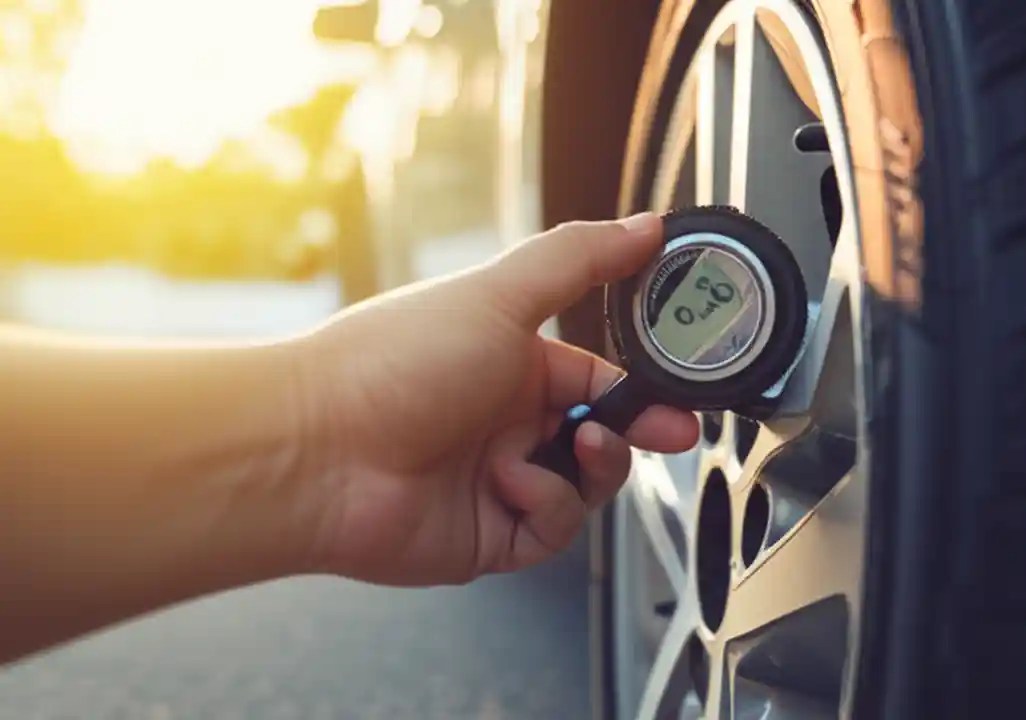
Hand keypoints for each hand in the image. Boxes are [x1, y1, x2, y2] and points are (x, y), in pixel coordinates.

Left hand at [294, 214, 697, 585]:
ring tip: (569, 449)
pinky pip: (550, 531)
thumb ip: (579, 260)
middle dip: (635, 435)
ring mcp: (495, 481)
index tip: (679, 394)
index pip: (597, 379)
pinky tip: (513, 485)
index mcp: (510, 364)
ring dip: (589, 468)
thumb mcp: (498, 296)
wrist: (315, 450)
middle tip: (665, 431)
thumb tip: (643, 227)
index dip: (642, 389)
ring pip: (584, 488)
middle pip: (600, 437)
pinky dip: (545, 507)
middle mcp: (503, 423)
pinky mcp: (486, 537)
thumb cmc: (391, 363)